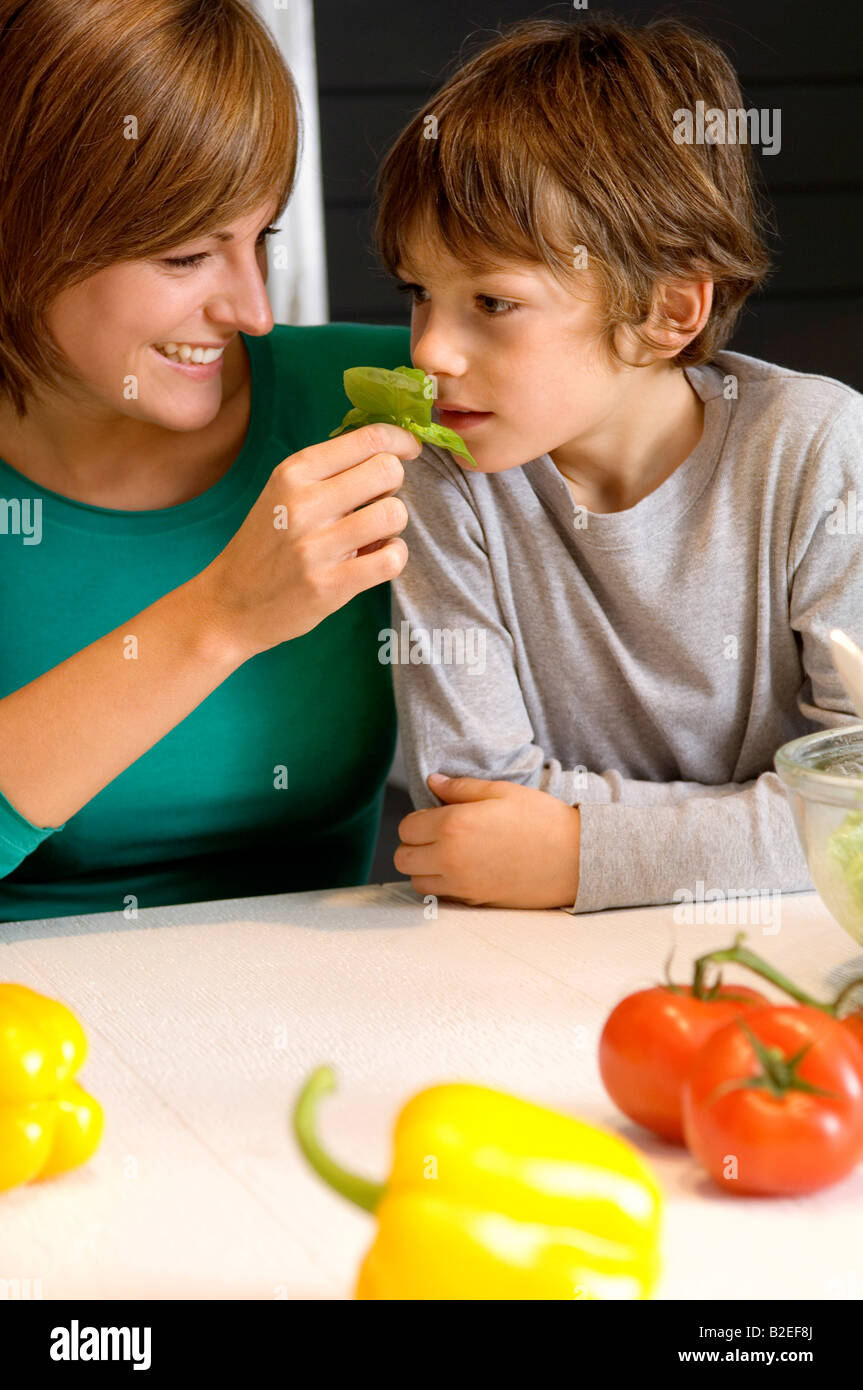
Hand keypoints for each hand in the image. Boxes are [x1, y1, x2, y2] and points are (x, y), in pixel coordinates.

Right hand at [195, 423, 420, 662]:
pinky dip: (393, 556)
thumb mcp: (283, 492)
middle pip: (388, 471)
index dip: (401, 441)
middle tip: (374, 504)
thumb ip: (330, 470)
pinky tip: (374, 559)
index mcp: (294, 472)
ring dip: (392, 526)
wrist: (230, 603)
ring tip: (371, 536)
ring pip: (394, 514)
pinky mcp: (330, 585)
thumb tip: (389, 449)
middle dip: (393, 487)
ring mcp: (316, 546)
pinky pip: (392, 559)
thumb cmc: (266, 544)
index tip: (409, 451)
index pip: (369, 438)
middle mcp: (303, 503)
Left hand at [394, 773, 580, 908]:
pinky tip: (465, 869)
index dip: (419, 819)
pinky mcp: (474, 900)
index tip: (436, 815)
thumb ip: (460, 788)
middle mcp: (450, 858)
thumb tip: (432, 782)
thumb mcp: (501, 791)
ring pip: (417, 881)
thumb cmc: (542, 820)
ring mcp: (461, 884)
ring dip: (424, 868)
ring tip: (449, 853)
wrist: (575, 858)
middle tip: (437, 835)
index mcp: (453, 826)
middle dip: (414, 845)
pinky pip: (440, 896)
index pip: (406, 827)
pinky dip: (442, 885)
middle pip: (403, 858)